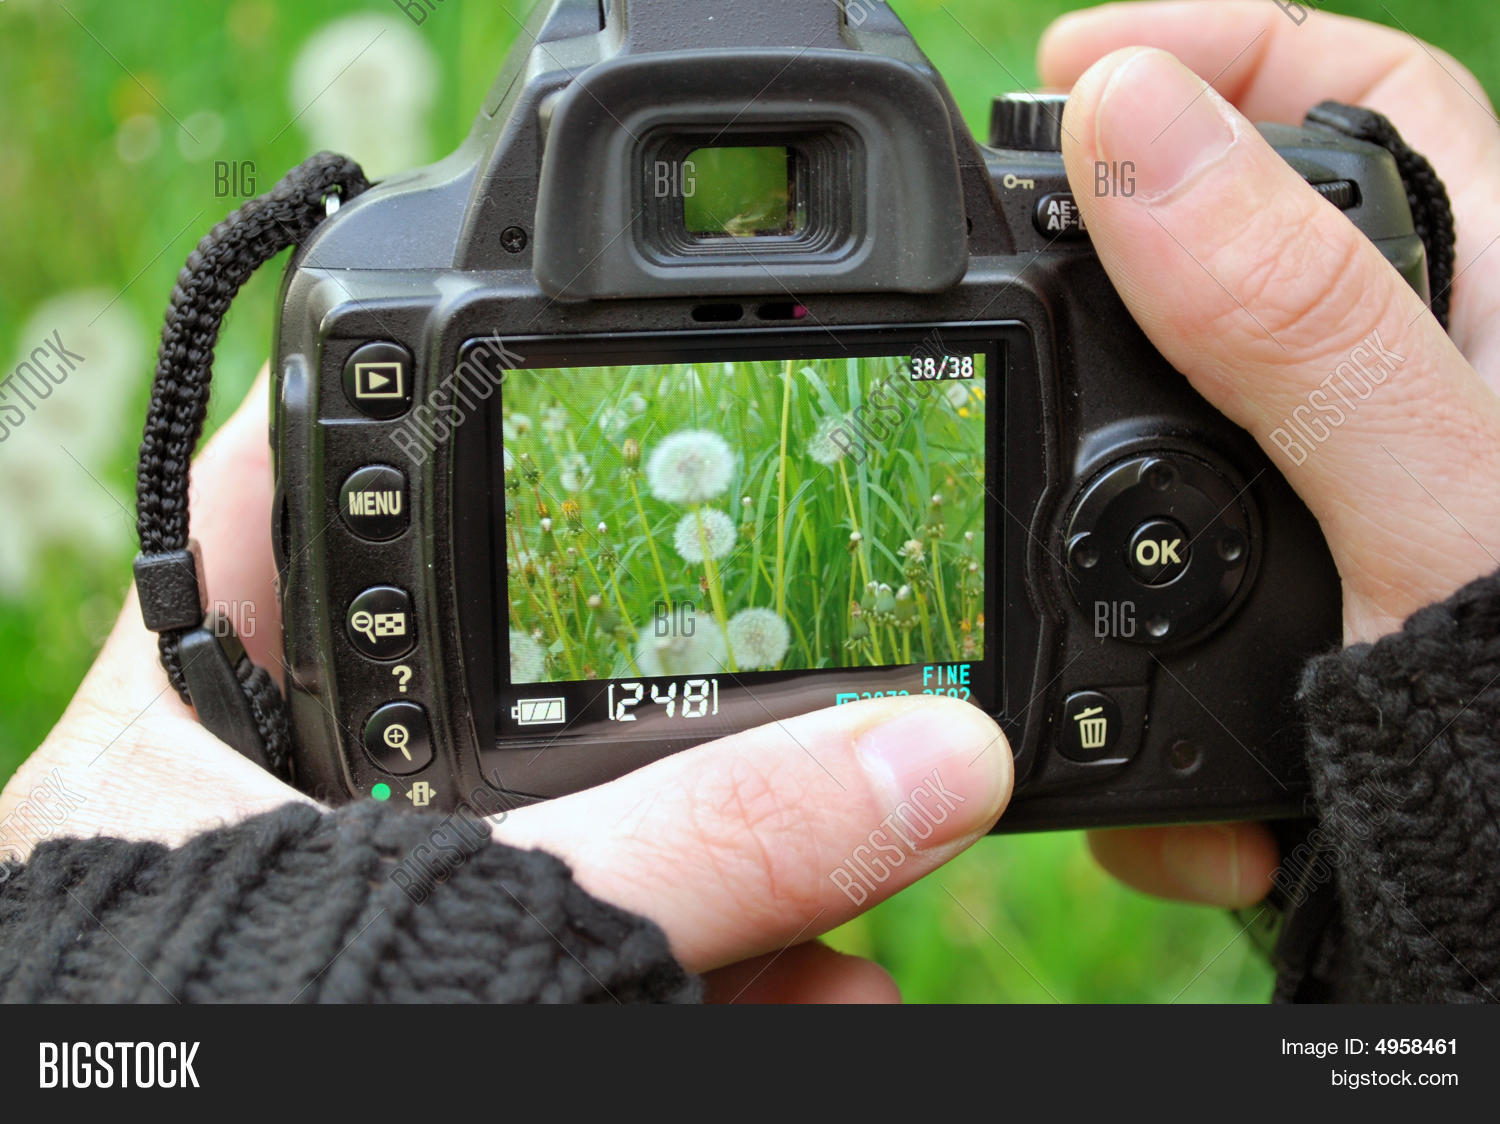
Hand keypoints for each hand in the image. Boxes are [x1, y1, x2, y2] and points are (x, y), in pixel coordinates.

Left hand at [0, 369, 1012, 1001]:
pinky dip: (726, 961)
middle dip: (653, 668)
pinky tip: (834, 984)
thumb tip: (928, 758)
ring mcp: (386, 899)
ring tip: (853, 826)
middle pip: (486, 658)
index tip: (542, 356)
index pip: (294, 495)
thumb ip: (698, 839)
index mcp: (213, 733)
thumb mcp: (483, 920)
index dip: (407, 407)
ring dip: (725, 840)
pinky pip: (611, 942)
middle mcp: (290, 803)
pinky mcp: (469, 985)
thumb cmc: (239, 1048)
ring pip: (577, 824)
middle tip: (775, 627)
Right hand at [1041, 0, 1499, 905]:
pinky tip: (1183, 788)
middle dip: (1104, 315)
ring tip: (1068, 614)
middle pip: (1224, 274)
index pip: (1354, 96)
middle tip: (1000, 330)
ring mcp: (1332, 521)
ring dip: (1097, 557)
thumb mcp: (1426, 501)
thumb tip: (1128, 121)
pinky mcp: (1280, 626)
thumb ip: (1286, 319)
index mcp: (1479, 313)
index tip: (1065, 68)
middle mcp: (1403, 400)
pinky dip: (1136, 704)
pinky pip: (1157, 622)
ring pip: (1158, 469)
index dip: (1211, 48)